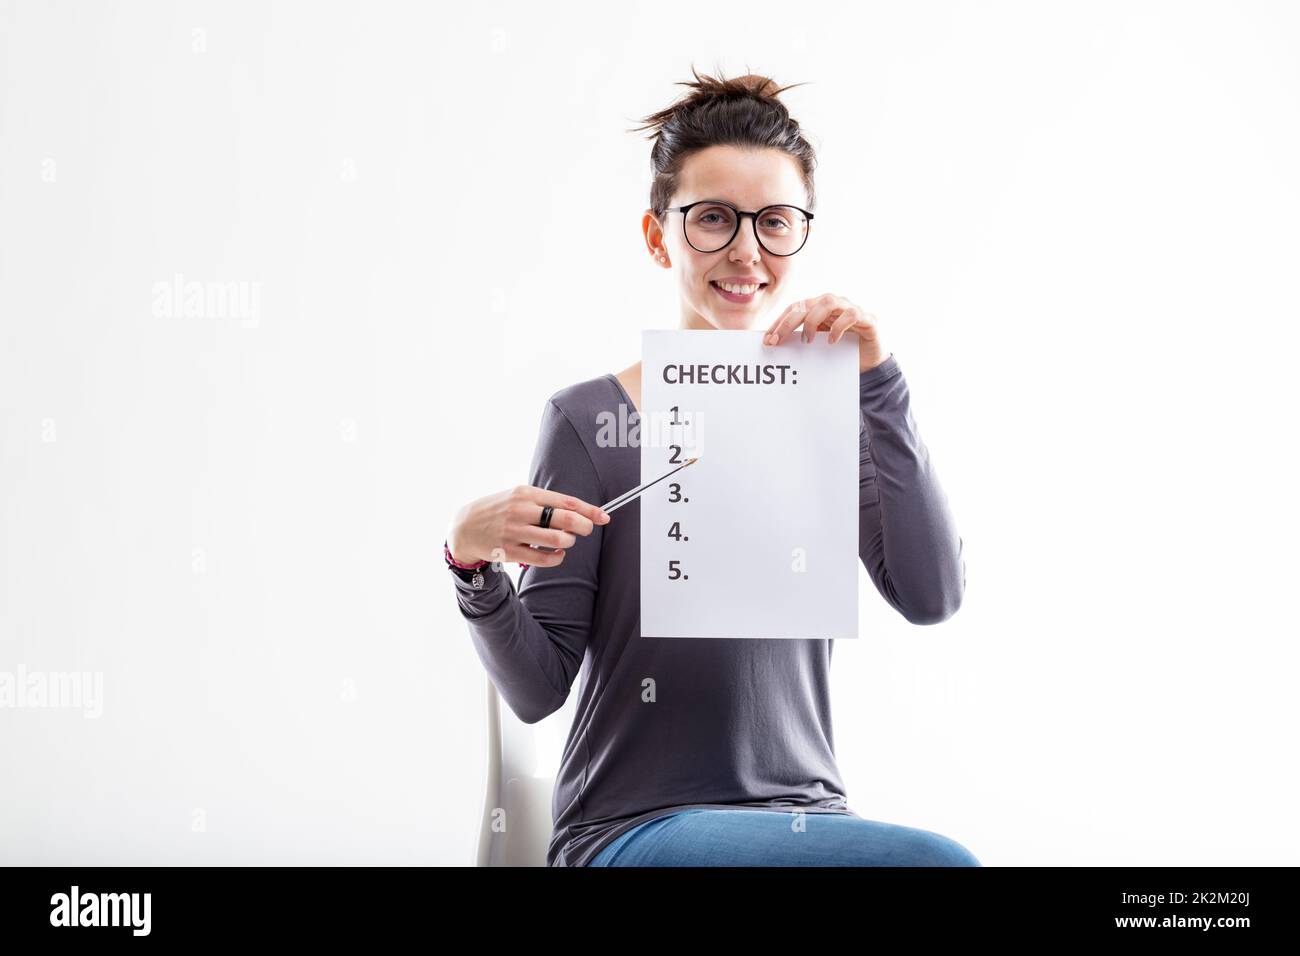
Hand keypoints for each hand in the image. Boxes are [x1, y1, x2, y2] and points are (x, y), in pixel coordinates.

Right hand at [448, 485, 610, 568]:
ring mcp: (515, 531)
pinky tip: (556, 554)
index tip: (604, 517)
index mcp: (527, 493)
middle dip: (584, 527)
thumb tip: (580, 512)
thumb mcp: (519, 497)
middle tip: (585, 531)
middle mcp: (521, 510)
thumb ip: (546, 502)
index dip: (589, 511)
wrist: (465, 526)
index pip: (567, 501)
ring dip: (568, 542)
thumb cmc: (500, 510)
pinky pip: (543, 558)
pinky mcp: (509, 550)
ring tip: (565, 541)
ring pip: (558, 539)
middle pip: (566, 519)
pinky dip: (557, 558)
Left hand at [762, 293, 887, 372]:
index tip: (768, 340)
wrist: (870, 360)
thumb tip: (774, 344)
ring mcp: (850, 308)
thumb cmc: (841, 350)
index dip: (779, 322)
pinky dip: (839, 327)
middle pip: (807, 304)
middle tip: (777, 341)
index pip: (794, 308)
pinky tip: (831, 341)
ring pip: (828, 302)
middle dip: (788, 323)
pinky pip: (851, 315)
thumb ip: (801, 340)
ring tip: (807, 340)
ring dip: (813, 321)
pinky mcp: (867, 318)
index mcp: (819, 307)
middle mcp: (834, 304)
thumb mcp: (817, 345)